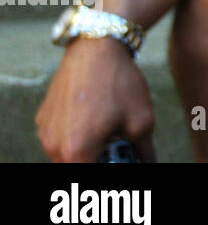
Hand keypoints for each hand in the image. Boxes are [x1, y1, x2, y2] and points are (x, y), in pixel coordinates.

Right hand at [36, 36, 156, 162]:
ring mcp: (45, 132)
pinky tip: (94, 116)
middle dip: (98, 161)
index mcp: (77, 152)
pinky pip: (59, 137)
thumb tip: (148, 164)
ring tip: (107, 130)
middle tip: (118, 147)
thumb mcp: (142, 120)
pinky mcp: (43, 118)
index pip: (91, 178)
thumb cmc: (119, 84)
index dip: (110, 170)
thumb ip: (144, 152)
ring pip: (66, 154)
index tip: (122, 160)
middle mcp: (54, 146)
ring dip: (85, 150)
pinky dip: (75, 135)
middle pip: (77, 167)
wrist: (95, 46)